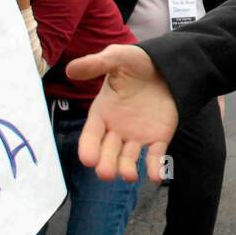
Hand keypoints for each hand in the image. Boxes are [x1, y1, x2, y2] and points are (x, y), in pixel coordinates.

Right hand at [67, 45, 177, 181]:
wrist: (165, 65)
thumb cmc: (135, 63)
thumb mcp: (116, 58)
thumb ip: (96, 64)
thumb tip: (70, 69)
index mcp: (102, 113)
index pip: (91, 135)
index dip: (88, 148)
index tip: (88, 159)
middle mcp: (116, 130)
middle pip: (108, 153)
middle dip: (106, 164)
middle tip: (106, 173)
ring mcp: (137, 137)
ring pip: (128, 159)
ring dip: (127, 169)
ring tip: (130, 176)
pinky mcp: (158, 139)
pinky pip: (155, 156)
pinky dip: (155, 167)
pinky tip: (155, 176)